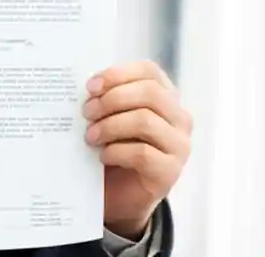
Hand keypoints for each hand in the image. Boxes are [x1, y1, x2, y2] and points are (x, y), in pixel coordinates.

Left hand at [83, 60, 191, 239]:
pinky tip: (102, 155)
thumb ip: (105, 99)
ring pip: (145, 121)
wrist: (119, 193)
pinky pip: (143, 153)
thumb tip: (85, 87)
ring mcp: (179, 145)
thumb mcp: (109, 118)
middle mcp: (178, 118)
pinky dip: (116, 151)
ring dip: (110, 126)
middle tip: (86, 112)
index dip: (118, 74)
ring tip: (90, 136)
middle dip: (112, 99)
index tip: (90, 86)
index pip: (149, 71)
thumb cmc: (112, 146)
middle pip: (149, 93)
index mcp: (164, 97)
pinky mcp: (171, 171)